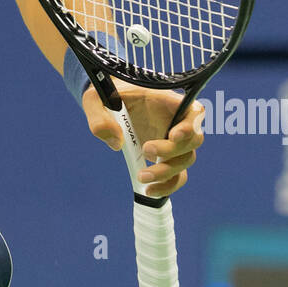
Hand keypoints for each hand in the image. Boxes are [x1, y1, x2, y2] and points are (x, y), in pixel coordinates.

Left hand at [82, 81, 203, 199]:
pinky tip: (149, 190)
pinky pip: (177, 175)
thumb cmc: (107, 96)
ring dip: (167, 172)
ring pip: (186, 160)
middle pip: (193, 139)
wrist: (110, 104)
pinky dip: (167, 186)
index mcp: (164, 100)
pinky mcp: (166, 157)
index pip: (192, 110)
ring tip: (142, 177)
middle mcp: (174, 121)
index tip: (173, 135)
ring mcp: (172, 141)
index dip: (190, 124)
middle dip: (171, 151)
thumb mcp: (94, 99)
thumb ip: (99, 117)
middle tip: (145, 151)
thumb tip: (116, 143)